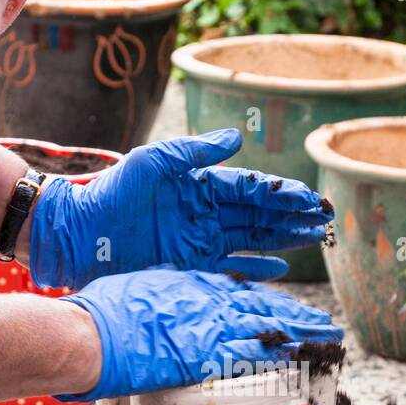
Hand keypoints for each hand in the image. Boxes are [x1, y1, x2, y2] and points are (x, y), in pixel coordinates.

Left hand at [29, 129, 330, 289]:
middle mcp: (205, 213)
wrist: (80, 234)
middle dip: (292, 216)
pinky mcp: (190, 266)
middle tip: (325, 220)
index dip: (281, 192)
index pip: (250, 188)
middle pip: (259, 214)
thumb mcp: (152, 163)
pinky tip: (280, 268)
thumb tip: (236, 136)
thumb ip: (194, 151)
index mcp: (199, 185)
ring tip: (314, 238)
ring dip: (284, 238)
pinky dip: (255, 267)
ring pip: (252, 238)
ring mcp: (200, 241)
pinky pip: (231, 267)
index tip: (310, 197)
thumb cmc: (111, 193)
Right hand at [53, 262, 342, 400]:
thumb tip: (164, 307)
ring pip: (268, 326)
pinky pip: (253, 352)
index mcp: (189, 283)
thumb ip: (159, 297)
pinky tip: (303, 357)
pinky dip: (280, 353)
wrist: (90, 332)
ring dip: (303, 333)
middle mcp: (206, 299)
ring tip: (331, 339)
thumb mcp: (136, 291)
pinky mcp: (208, 351)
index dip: (267, 301)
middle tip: (326, 325)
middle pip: (263, 306)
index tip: (287, 310)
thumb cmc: (100, 313)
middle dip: (297, 316)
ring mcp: (209, 324)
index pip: (239, 290)